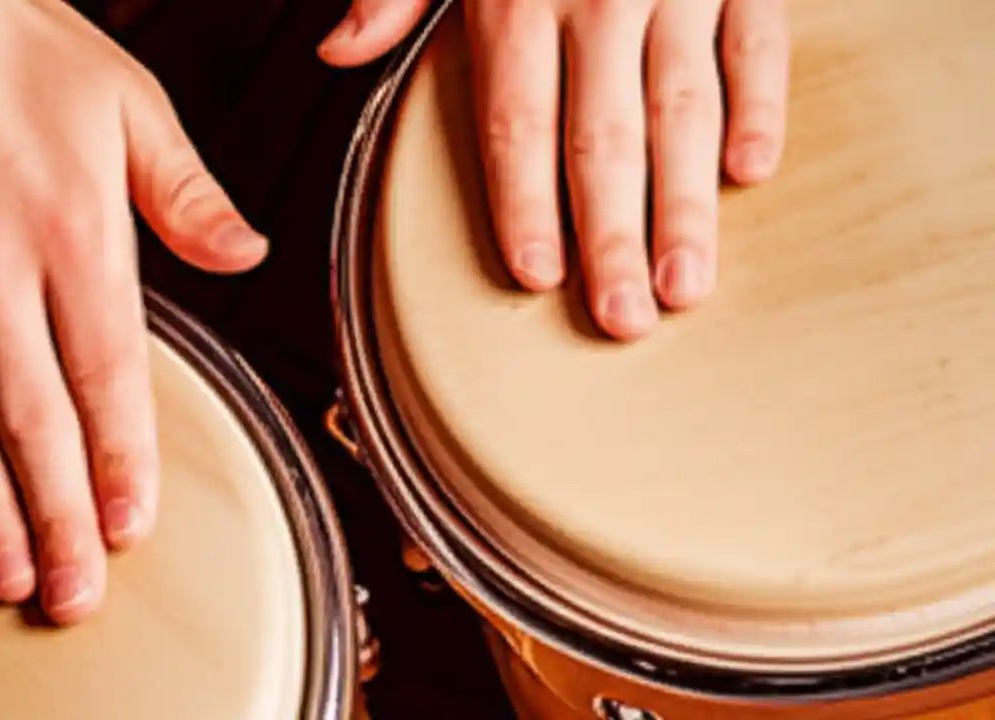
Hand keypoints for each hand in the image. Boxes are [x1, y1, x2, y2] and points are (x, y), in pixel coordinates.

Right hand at [0, 0, 266, 623]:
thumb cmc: (19, 46)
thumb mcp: (131, 104)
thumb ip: (188, 193)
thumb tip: (247, 252)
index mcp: (75, 233)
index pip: (108, 374)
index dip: (122, 460)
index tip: (133, 526)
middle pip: (35, 422)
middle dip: (60, 516)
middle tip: (76, 595)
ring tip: (9, 574)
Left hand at [320, 0, 789, 339]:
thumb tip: (338, 51)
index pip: (517, 120)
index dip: (524, 202)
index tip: (532, 276)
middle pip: (603, 137)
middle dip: (613, 235)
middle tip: (620, 320)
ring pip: (684, 107)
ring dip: (688, 203)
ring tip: (686, 287)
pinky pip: (758, 41)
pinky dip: (761, 104)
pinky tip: (752, 174)